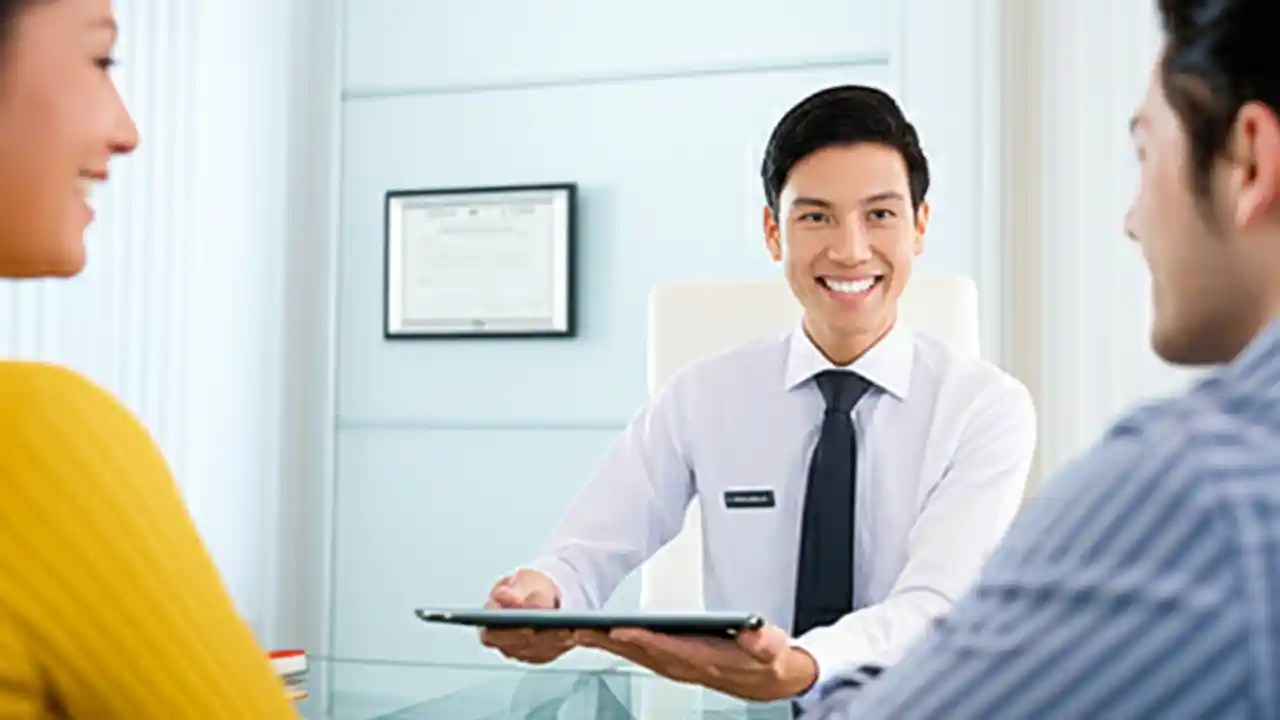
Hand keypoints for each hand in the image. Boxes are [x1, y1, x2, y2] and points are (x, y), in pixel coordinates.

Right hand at [479, 570, 572, 664]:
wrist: (540, 593)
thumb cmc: (526, 588)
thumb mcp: (520, 583)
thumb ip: (512, 592)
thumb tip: (505, 597)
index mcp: (489, 624)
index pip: (492, 635)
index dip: (509, 633)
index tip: (527, 627)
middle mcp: (503, 642)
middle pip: (517, 646)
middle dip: (537, 639)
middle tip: (554, 630)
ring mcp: (521, 650)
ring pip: (535, 651)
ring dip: (552, 642)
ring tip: (568, 631)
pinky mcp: (539, 654)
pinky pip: (549, 652)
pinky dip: (561, 644)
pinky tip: (573, 634)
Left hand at [574, 622, 817, 701]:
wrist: (770, 680)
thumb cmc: (769, 660)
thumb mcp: (774, 649)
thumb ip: (763, 643)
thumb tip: (754, 632)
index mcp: (707, 660)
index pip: (669, 649)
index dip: (644, 639)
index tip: (619, 628)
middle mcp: (686, 667)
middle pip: (641, 653)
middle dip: (609, 641)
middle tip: (579, 627)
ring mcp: (676, 667)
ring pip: (636, 655)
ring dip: (607, 644)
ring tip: (579, 629)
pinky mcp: (673, 663)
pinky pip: (640, 654)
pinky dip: (618, 644)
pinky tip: (602, 635)